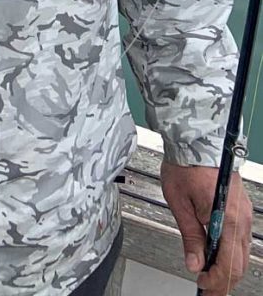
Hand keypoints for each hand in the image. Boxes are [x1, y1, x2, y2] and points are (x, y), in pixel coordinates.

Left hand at [161, 161, 252, 294]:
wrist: (194, 141)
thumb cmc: (184, 165)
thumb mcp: (179, 203)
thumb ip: (190, 236)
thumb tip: (194, 264)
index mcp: (227, 217)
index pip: (228, 263)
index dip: (216, 280)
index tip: (203, 285)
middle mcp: (241, 218)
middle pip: (239, 262)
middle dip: (223, 280)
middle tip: (207, 289)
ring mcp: (244, 213)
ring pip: (242, 252)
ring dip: (228, 267)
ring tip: (210, 276)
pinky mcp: (240, 209)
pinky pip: (240, 239)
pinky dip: (230, 252)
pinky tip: (217, 256)